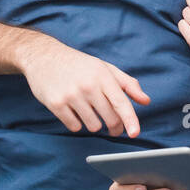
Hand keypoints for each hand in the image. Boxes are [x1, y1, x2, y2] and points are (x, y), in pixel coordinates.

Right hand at [18, 35, 149, 135]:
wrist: (44, 57)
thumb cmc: (79, 64)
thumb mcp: (104, 68)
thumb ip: (127, 84)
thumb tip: (145, 101)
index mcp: (102, 76)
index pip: (120, 102)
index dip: (130, 119)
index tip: (134, 133)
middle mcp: (88, 86)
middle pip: (109, 118)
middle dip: (114, 127)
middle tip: (113, 128)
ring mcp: (71, 95)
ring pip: (93, 126)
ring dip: (94, 124)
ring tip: (89, 112)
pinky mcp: (56, 104)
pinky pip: (74, 126)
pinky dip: (77, 124)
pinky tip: (74, 112)